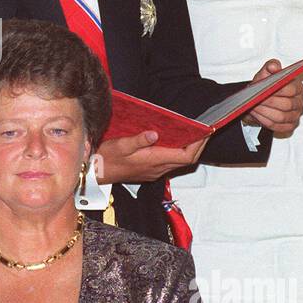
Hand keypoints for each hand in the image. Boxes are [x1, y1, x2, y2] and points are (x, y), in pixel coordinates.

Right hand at [94, 131, 208, 185]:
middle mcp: (158, 169)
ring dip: (188, 149)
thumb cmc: (107, 158)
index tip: (205, 132)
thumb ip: (138, 140)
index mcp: (154, 161)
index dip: (198, 145)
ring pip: (179, 161)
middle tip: (204, 130)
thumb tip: (154, 134)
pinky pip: (170, 162)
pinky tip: (175, 141)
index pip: (185, 156)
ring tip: (193, 133)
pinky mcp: (150, 171)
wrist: (96, 172)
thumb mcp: (120, 145)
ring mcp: (155, 171)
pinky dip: (177, 152)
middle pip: (186, 159)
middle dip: (198, 145)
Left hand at [241, 59, 302, 136]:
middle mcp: (299, 102)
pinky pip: (278, 126)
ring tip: (253, 107)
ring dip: (265, 112)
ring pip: (281, 117)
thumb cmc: (264, 86)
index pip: (291, 89)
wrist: (258, 100)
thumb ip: (270, 66)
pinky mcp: (289, 126)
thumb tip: (273, 67)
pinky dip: (265, 121)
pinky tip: (257, 115)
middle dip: (269, 103)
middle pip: (287, 105)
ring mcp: (296, 115)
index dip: (276, 90)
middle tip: (256, 100)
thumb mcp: (265, 73)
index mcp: (298, 87)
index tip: (263, 90)